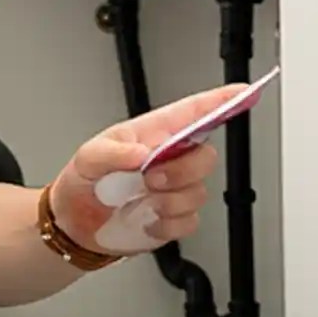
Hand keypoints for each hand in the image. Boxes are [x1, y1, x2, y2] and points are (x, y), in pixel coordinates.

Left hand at [48, 83, 246, 255]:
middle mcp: (169, 159)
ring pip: (199, 191)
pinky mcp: (175, 217)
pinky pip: (190, 221)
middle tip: (150, 177)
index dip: (220, 101)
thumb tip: (141, 153)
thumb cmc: (84, 180)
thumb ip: (112, 152)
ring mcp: (174, 189)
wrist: (75, 221)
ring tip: (141, 199)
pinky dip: (166, 223)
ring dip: (168, 200)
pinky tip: (145, 218)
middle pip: (205, 156)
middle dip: (182, 170)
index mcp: (152, 135)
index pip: (193, 113)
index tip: (242, 93)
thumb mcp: (87, 158)